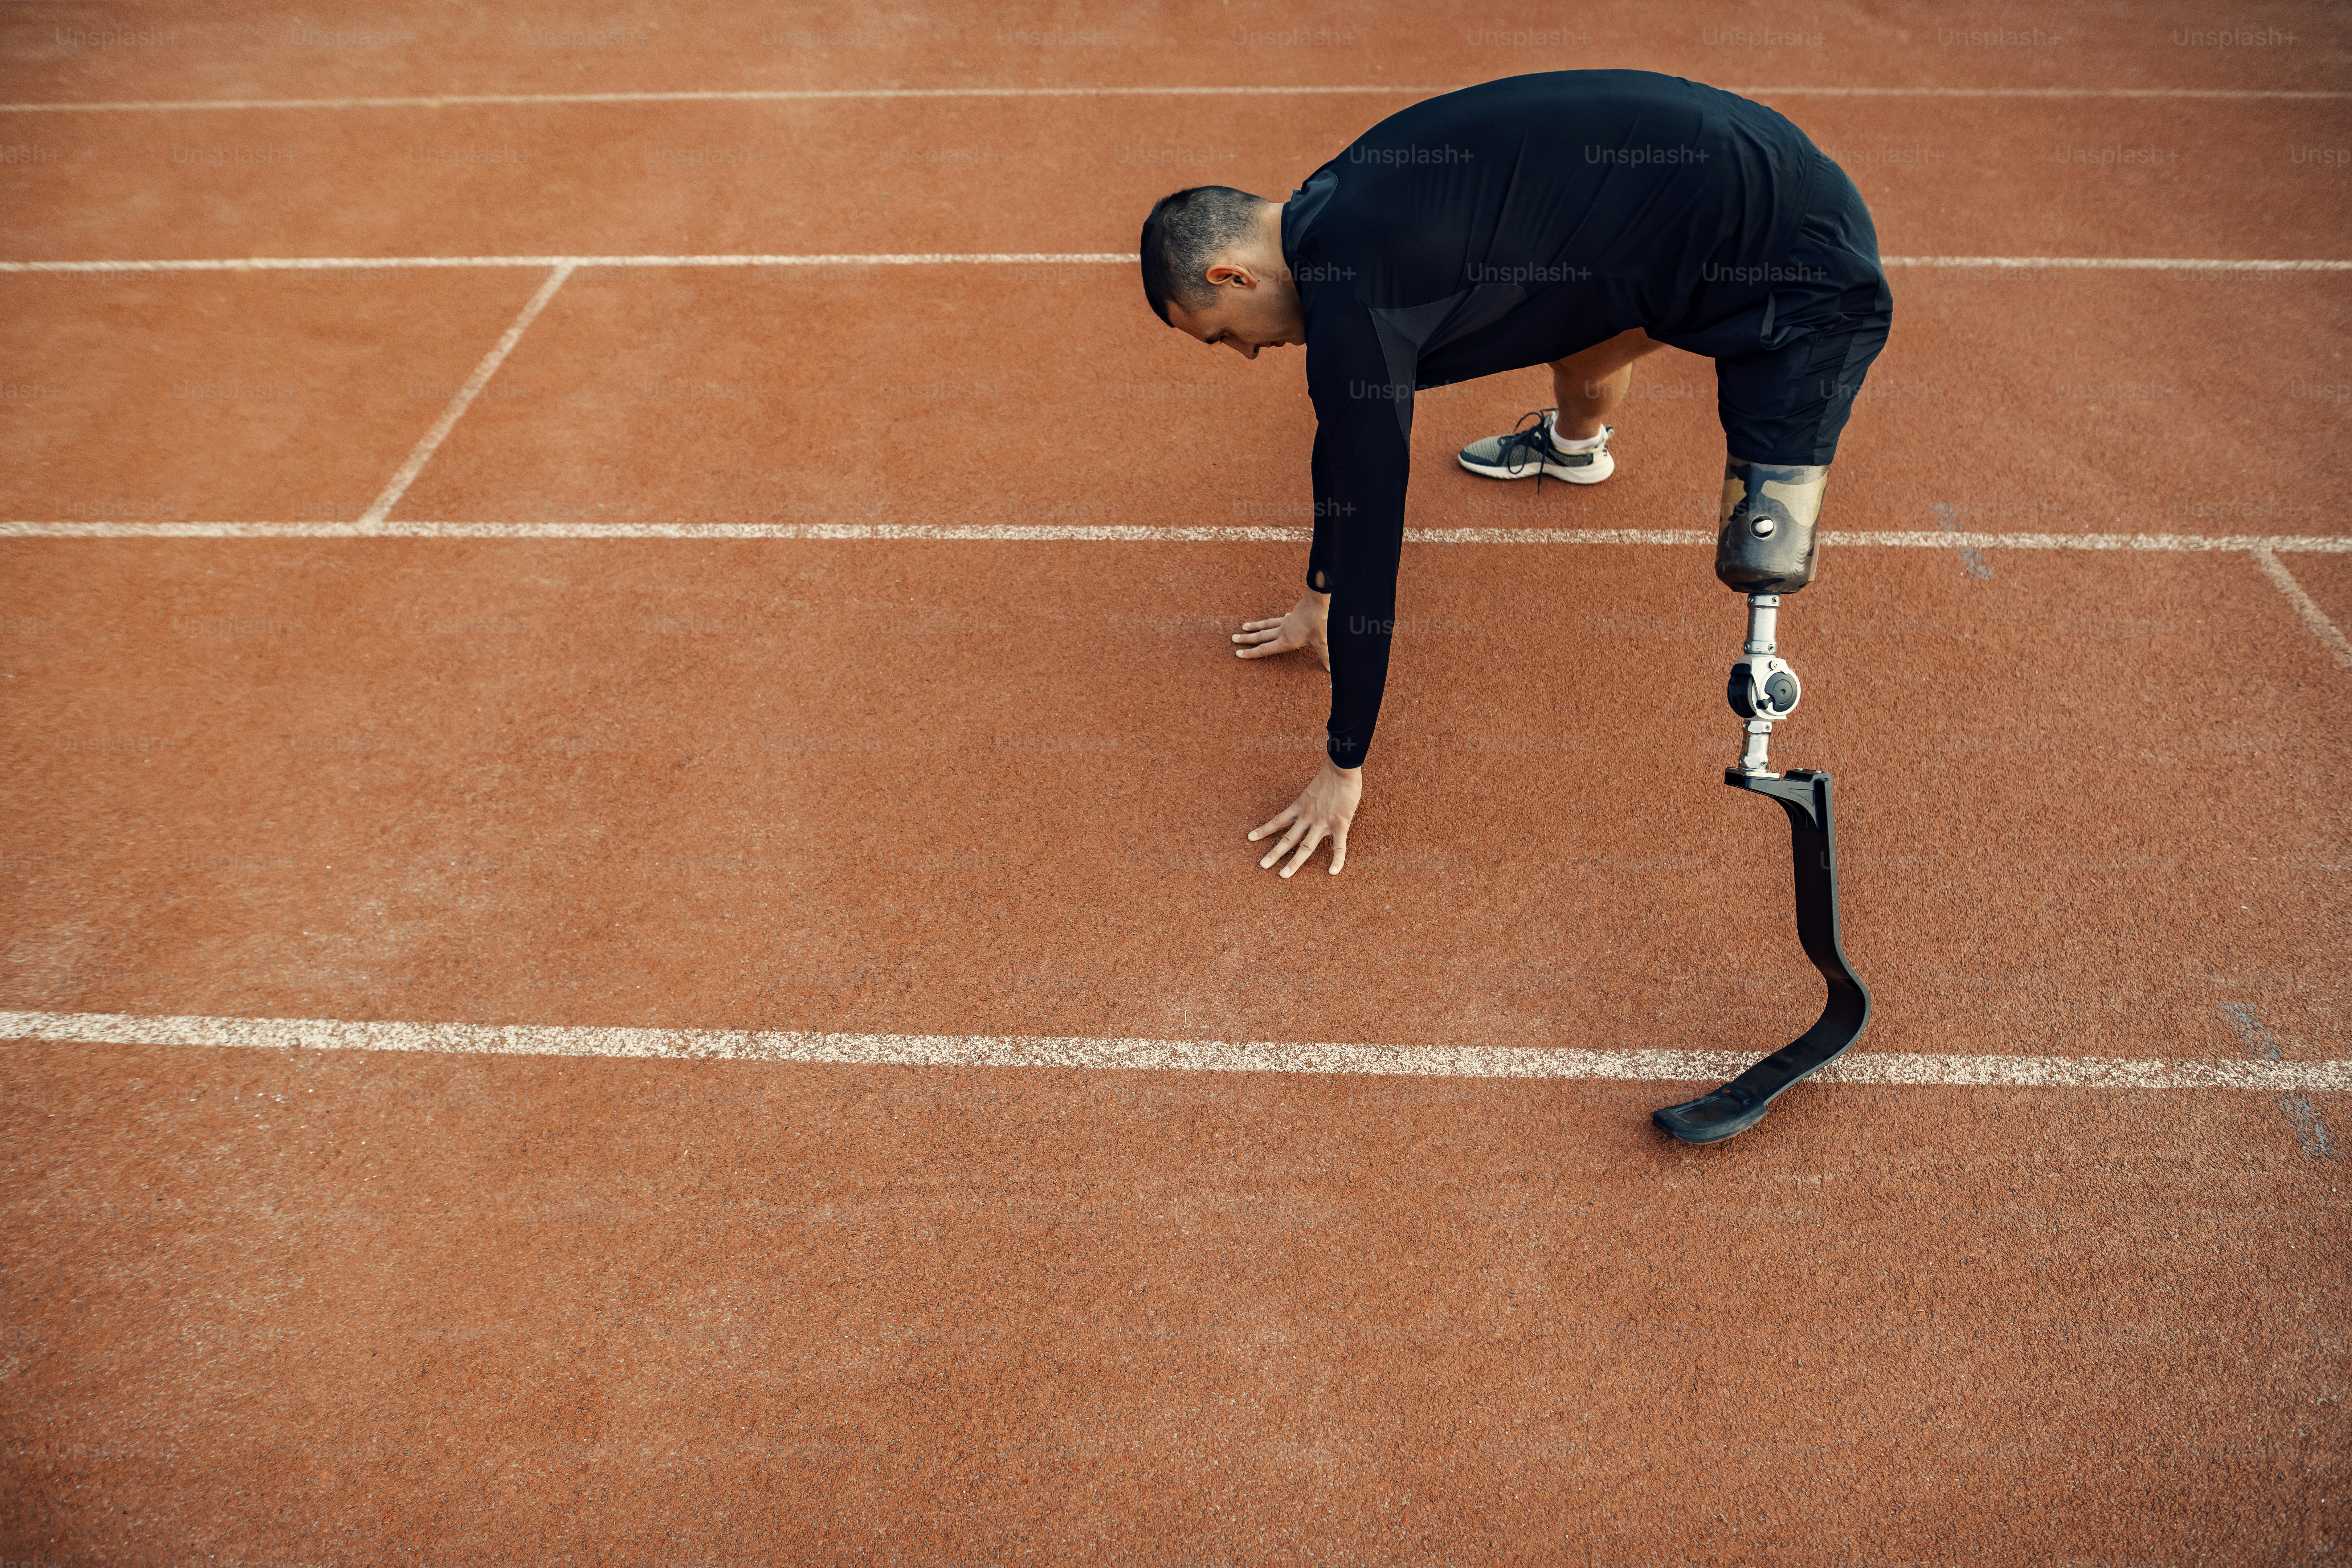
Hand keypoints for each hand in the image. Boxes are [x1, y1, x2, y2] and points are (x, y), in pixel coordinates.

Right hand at [1233, 590, 1330, 671]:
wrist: (1318, 601)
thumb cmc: (1319, 622)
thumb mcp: (1323, 642)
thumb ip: (1326, 657)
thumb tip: (1332, 671)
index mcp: (1286, 641)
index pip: (1264, 649)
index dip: (1250, 653)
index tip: (1238, 653)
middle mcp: (1282, 632)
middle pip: (1260, 636)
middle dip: (1246, 639)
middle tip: (1233, 639)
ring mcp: (1285, 622)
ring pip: (1266, 625)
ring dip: (1254, 628)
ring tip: (1244, 627)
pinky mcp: (1291, 615)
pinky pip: (1277, 619)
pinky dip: (1272, 621)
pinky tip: (1274, 621)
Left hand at [1249, 758, 1361, 876]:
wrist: (1342, 768)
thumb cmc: (1329, 775)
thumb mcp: (1312, 789)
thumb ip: (1310, 801)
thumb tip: (1311, 805)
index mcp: (1300, 806)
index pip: (1278, 821)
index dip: (1264, 830)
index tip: (1250, 838)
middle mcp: (1308, 817)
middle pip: (1288, 839)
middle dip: (1274, 853)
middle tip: (1262, 865)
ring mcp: (1323, 822)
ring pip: (1306, 847)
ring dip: (1294, 862)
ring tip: (1283, 875)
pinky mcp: (1340, 825)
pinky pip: (1339, 846)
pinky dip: (1337, 860)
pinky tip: (1333, 872)